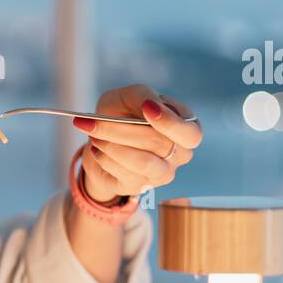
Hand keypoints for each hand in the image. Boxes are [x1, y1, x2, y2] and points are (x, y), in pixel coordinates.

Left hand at [72, 84, 201, 202]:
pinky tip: (96, 149)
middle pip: (158, 144)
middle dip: (121, 130)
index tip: (146, 108)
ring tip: (93, 135)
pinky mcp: (140, 186)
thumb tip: (149, 105)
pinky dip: (104, 158)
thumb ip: (143, 96)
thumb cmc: (123, 113)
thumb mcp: (130, 97)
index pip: (190, 133)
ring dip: (111, 145)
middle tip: (92, 121)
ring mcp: (163, 173)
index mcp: (187, 128)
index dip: (170, 122)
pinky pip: (124, 174)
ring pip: (142, 162)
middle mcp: (181, 154)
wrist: (101, 139)